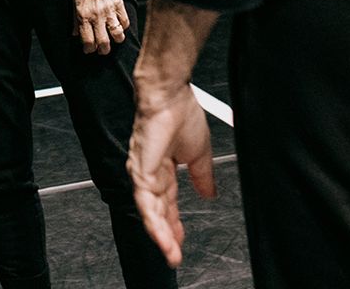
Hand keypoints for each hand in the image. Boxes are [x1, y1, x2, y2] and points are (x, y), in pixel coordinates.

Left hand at [72, 0, 129, 54]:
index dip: (89, 49)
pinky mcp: (119, 4)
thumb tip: (75, 33)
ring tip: (113, 39)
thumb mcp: (73, 1)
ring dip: (116, 41)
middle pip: (103, 42)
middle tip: (102, 50)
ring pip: (117, 35)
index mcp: (83, 16)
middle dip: (103, 50)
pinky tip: (119, 26)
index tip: (89, 50)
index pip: (87, 41)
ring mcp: (109, 11)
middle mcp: (97, 16)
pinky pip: (125, 22)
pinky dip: (123, 27)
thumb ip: (75, 19)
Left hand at [128, 82, 215, 267]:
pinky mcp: (140, 170)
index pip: (167, 204)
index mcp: (164, 169)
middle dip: (167, 235)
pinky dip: (154, 221)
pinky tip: (162, 235)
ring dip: (161, 235)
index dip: (173, 224)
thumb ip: (202, 176)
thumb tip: (209, 192)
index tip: (180, 241)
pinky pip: (144, 202)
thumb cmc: (181, 112)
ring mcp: (143, 172)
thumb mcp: (199, 153)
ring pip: (149, 212)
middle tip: (174, 255)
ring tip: (171, 253)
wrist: (171, 95)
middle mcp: (150, 173)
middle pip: (157, 212)